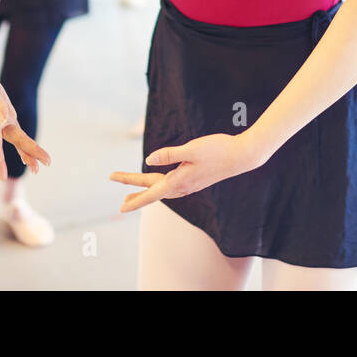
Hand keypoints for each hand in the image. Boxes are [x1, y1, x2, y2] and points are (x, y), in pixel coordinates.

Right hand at [0, 53, 50, 181]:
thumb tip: (5, 120)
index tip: (2, 177)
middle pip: (15, 141)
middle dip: (28, 155)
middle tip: (42, 168)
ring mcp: (0, 118)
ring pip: (17, 139)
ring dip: (27, 152)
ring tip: (37, 168)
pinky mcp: (3, 113)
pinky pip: (15, 132)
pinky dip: (22, 143)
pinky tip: (26, 153)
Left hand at [110, 133, 261, 212]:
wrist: (242, 155)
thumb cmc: (218, 149)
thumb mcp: (191, 149)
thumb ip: (169, 154)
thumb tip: (148, 160)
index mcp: (180, 180)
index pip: (151, 192)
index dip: (135, 199)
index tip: (121, 207)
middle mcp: (183, 186)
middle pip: (152, 188)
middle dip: (133, 186)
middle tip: (114, 179)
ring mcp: (190, 184)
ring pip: (161, 188)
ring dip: (144, 189)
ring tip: (129, 192)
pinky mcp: (195, 179)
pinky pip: (171, 185)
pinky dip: (158, 186)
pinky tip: (157, 184)